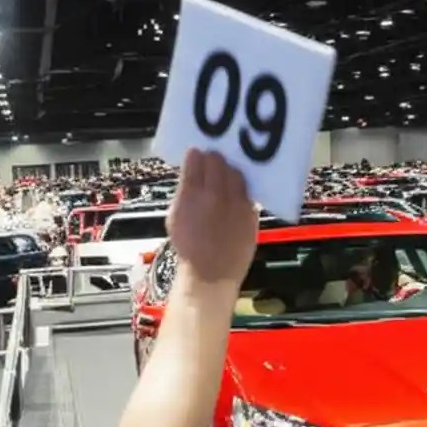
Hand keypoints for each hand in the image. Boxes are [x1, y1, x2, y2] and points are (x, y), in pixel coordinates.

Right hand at [164, 149, 257, 286]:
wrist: (210, 274)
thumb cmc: (189, 247)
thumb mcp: (176, 216)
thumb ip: (185, 192)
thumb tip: (192, 174)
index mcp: (191, 194)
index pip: (195, 161)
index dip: (197, 154)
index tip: (198, 152)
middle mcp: (214, 195)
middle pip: (218, 163)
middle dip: (216, 158)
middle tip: (214, 157)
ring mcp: (235, 204)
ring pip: (237, 174)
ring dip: (231, 169)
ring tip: (227, 172)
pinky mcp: (250, 214)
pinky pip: (248, 192)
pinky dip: (242, 188)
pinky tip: (237, 191)